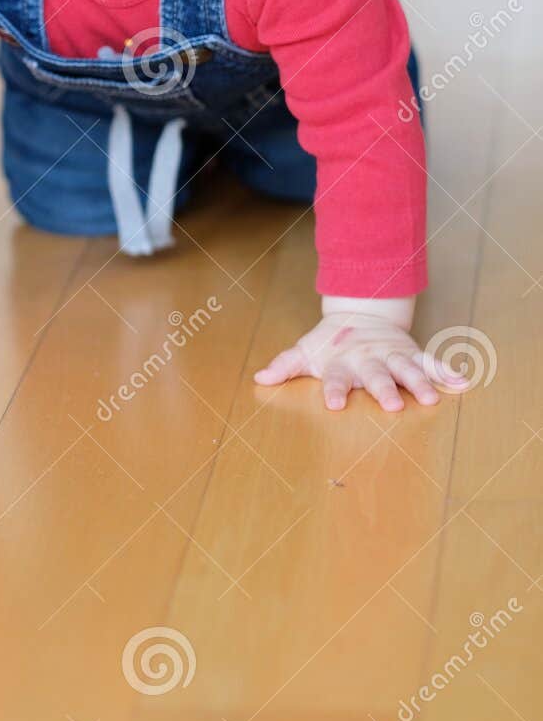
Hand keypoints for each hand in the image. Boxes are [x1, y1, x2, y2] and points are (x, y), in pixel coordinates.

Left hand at [253, 307, 472, 411]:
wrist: (359, 313)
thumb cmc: (330, 343)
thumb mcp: (305, 352)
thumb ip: (285, 365)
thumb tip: (259, 377)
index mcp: (341, 363)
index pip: (336, 378)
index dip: (334, 390)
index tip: (333, 404)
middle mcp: (368, 360)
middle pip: (376, 376)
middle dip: (383, 390)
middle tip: (391, 406)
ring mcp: (391, 355)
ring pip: (407, 369)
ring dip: (419, 383)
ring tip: (431, 398)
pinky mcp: (410, 353)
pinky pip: (430, 362)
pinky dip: (445, 371)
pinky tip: (461, 382)